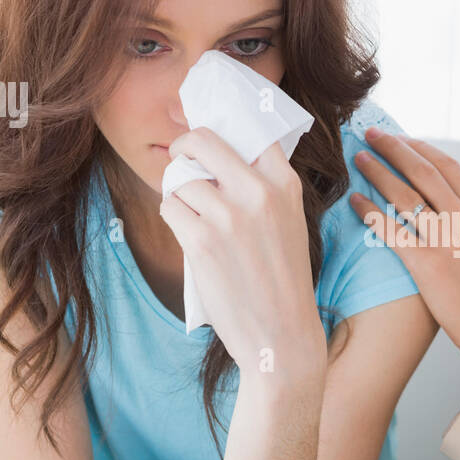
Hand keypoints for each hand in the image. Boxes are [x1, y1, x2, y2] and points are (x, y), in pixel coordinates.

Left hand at [160, 128, 325, 377]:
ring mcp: (228, 216)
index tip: (206, 126)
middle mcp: (258, 192)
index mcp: (285, 184)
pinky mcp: (200, 241)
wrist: (282, 335)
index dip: (222, 125)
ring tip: (196, 219)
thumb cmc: (282, 280)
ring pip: (180, 180)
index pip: (250, 130)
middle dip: (184, 146)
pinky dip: (174, 219)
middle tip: (181, 157)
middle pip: (203, 140)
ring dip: (179, 195)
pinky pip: (169, 208)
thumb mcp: (289, 223)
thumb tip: (218, 155)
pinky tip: (192, 239)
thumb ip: (263, 187)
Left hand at [348, 128, 459, 375]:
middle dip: (392, 147)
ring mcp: (445, 239)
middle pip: (421, 170)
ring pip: (403, 194)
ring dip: (376, 172)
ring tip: (357, 159)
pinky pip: (390, 229)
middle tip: (370, 134)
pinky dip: (368, 211)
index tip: (399, 138)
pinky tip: (354, 201)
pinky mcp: (426, 264)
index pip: (447, 165)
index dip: (419, 147)